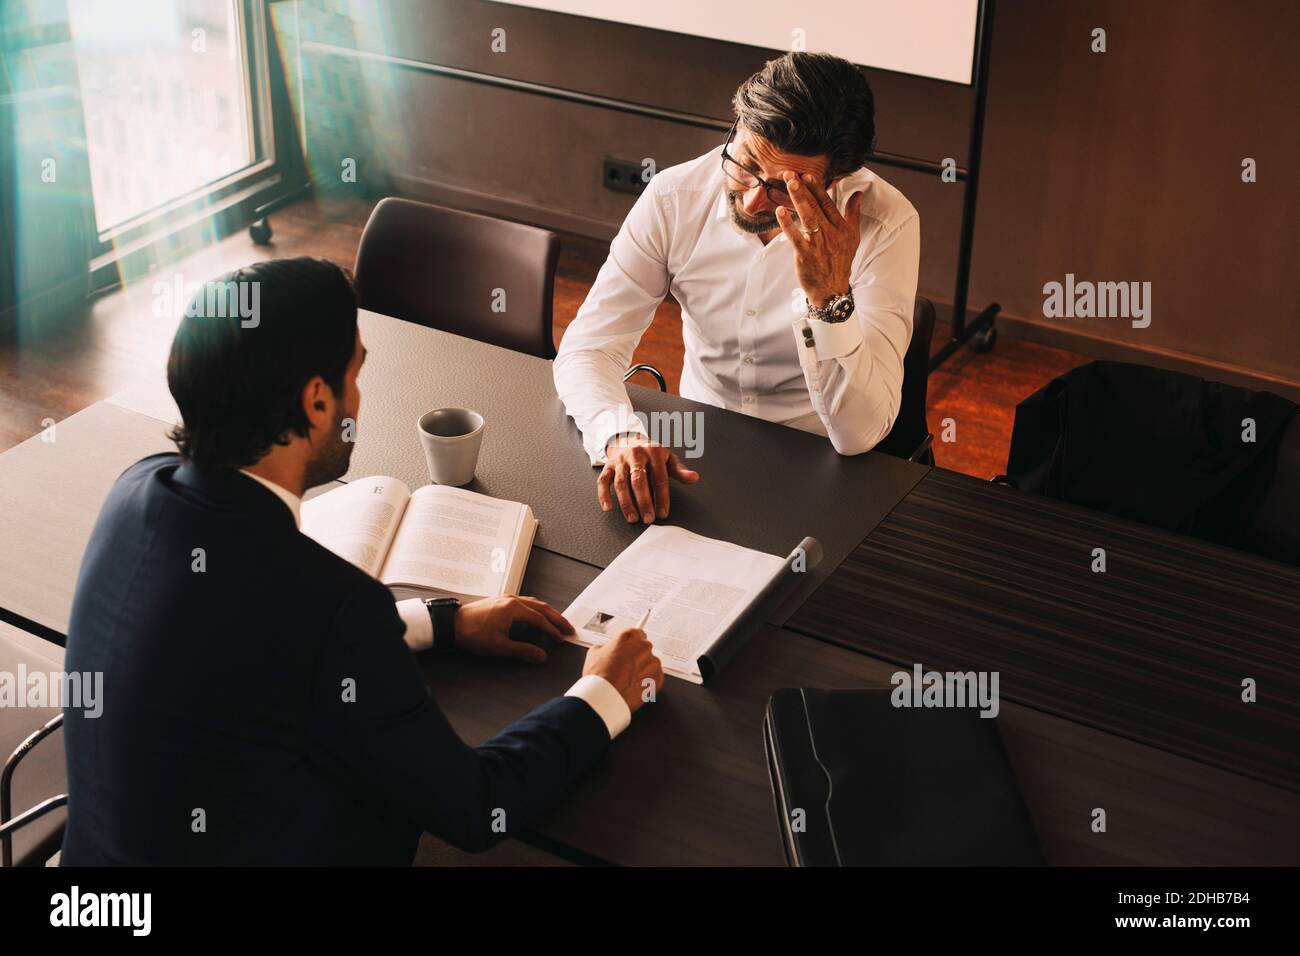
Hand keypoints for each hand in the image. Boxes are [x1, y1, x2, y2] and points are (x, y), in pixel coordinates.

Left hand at [454, 595, 574, 663]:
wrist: (451, 624)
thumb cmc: (472, 633)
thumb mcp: (499, 646)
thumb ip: (523, 651)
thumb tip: (541, 656)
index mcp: (513, 608)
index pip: (540, 620)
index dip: (552, 630)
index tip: (561, 638)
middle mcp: (512, 600)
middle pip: (541, 607)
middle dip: (556, 618)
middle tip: (568, 628)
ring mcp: (506, 599)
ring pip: (533, 603)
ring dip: (547, 613)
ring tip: (556, 621)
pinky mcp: (500, 601)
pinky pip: (524, 602)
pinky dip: (535, 609)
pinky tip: (535, 615)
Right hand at [582, 627, 663, 713]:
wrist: (604, 697)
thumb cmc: (599, 675)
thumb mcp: (594, 652)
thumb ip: (607, 647)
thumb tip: (608, 649)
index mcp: (630, 635)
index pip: (636, 634)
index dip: (630, 644)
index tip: (628, 649)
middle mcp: (644, 646)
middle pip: (644, 648)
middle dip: (636, 656)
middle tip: (624, 666)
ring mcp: (653, 662)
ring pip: (649, 663)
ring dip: (642, 669)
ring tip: (627, 678)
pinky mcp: (658, 678)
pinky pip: (654, 677)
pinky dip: (647, 681)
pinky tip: (633, 685)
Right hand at [599, 434, 699, 522]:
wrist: (630, 439)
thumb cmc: (652, 454)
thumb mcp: (669, 459)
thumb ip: (680, 471)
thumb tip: (694, 478)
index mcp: (654, 452)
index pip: (659, 478)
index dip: (661, 497)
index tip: (663, 513)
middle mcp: (635, 455)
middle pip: (639, 481)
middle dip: (643, 502)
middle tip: (648, 519)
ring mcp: (620, 460)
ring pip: (621, 483)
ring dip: (626, 503)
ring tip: (632, 518)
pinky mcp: (608, 466)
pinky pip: (603, 481)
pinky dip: (603, 495)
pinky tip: (608, 508)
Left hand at [774, 173, 861, 308]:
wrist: (832, 288)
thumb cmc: (840, 262)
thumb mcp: (853, 237)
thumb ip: (853, 214)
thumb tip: (857, 193)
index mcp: (841, 228)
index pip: (828, 203)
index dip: (817, 188)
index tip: (807, 175)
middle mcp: (831, 234)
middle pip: (816, 207)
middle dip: (803, 189)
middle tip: (792, 174)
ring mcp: (818, 244)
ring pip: (807, 217)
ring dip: (798, 199)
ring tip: (789, 184)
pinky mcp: (805, 255)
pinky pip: (795, 236)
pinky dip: (787, 223)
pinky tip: (780, 211)